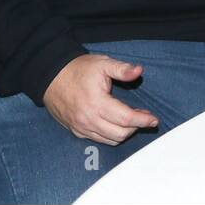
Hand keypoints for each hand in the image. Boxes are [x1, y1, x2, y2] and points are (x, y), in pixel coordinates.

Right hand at [43, 54, 159, 144]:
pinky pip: (98, 139)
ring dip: (124, 133)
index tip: (154, 119)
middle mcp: (88, 119)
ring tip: (132, 120)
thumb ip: (122, 69)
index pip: (126, 119)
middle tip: (144, 116)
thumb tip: (138, 71)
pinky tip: (116, 124)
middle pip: (120, 134)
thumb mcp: (102, 64)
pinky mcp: (76, 130)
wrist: (51, 76)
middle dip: (136, 127)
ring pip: (109, 140)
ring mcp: (81, 127)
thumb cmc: (78, 69)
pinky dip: (111, 135)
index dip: (143, 120)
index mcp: (97, 103)